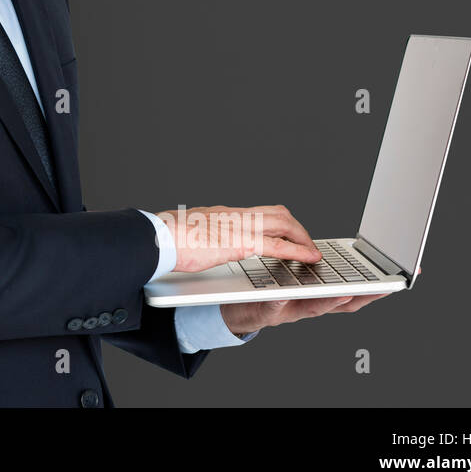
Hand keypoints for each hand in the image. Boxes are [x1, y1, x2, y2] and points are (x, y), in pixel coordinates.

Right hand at [154, 204, 320, 272]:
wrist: (159, 238)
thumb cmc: (165, 238)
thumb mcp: (188, 232)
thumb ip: (202, 234)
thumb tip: (200, 238)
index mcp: (223, 214)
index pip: (258, 213)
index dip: (277, 222)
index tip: (285, 234)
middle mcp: (235, 215)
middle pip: (277, 213)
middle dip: (296, 228)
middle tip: (305, 243)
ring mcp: (240, 226)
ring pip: (284, 223)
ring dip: (302, 237)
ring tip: (311, 252)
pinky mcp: (241, 242)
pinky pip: (279, 246)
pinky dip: (299, 251)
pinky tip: (310, 258)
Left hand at [221, 266, 420, 336]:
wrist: (239, 310)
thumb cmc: (268, 293)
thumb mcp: (295, 280)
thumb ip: (312, 267)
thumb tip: (329, 253)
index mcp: (318, 295)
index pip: (351, 292)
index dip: (374, 288)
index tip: (395, 280)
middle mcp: (309, 305)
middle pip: (341, 304)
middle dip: (362, 297)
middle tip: (381, 288)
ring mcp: (289, 312)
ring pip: (313, 308)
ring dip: (328, 302)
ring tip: (342, 293)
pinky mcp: (265, 313)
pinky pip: (273, 309)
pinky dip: (279, 304)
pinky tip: (282, 296)